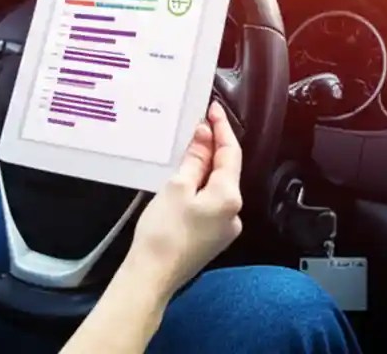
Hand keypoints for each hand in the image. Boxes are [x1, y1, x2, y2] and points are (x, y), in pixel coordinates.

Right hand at [122, 102, 243, 299]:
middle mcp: (233, 213)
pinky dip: (200, 187)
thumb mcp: (176, 186)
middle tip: (197, 126)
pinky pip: (210, 203)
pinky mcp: (212, 237)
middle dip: (213, 147)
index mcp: (229, 197)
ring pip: (218, 187)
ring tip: (187, 151)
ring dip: (205, 167)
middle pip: (226, 170)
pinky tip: (185, 182)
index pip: (230, 153)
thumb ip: (194, 159)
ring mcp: (224, 228)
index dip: (222, 127)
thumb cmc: (163, 235)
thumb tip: (204, 136)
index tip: (214, 109)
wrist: (152, 275)